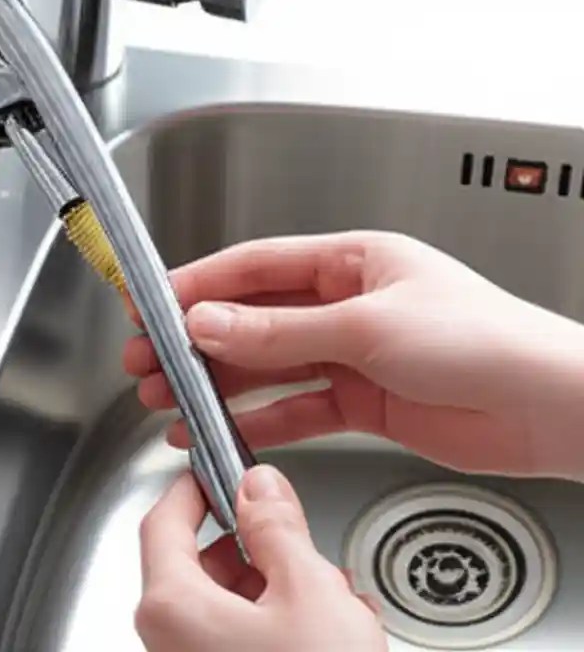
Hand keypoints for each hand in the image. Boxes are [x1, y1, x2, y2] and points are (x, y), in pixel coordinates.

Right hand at [123, 231, 583, 479]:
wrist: (548, 408)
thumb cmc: (485, 342)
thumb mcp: (365, 326)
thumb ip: (279, 330)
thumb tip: (207, 322)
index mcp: (351, 261)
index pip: (254, 267)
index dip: (196, 285)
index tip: (150, 304)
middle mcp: (346, 304)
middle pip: (251, 318)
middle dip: (194, 340)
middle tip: (146, 360)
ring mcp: (352, 354)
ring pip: (265, 365)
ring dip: (216, 382)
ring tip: (166, 398)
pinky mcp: (362, 402)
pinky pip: (293, 408)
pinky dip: (254, 420)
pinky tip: (218, 429)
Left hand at [136, 465, 385, 651]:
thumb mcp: (309, 592)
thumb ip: (279, 528)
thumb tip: (259, 487)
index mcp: (171, 605)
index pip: (162, 521)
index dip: (192, 487)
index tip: (215, 468)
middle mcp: (167, 642)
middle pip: (200, 567)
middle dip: (256, 550)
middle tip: (297, 541)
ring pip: (227, 608)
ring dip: (278, 594)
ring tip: (333, 602)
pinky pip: (239, 643)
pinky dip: (280, 630)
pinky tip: (329, 635)